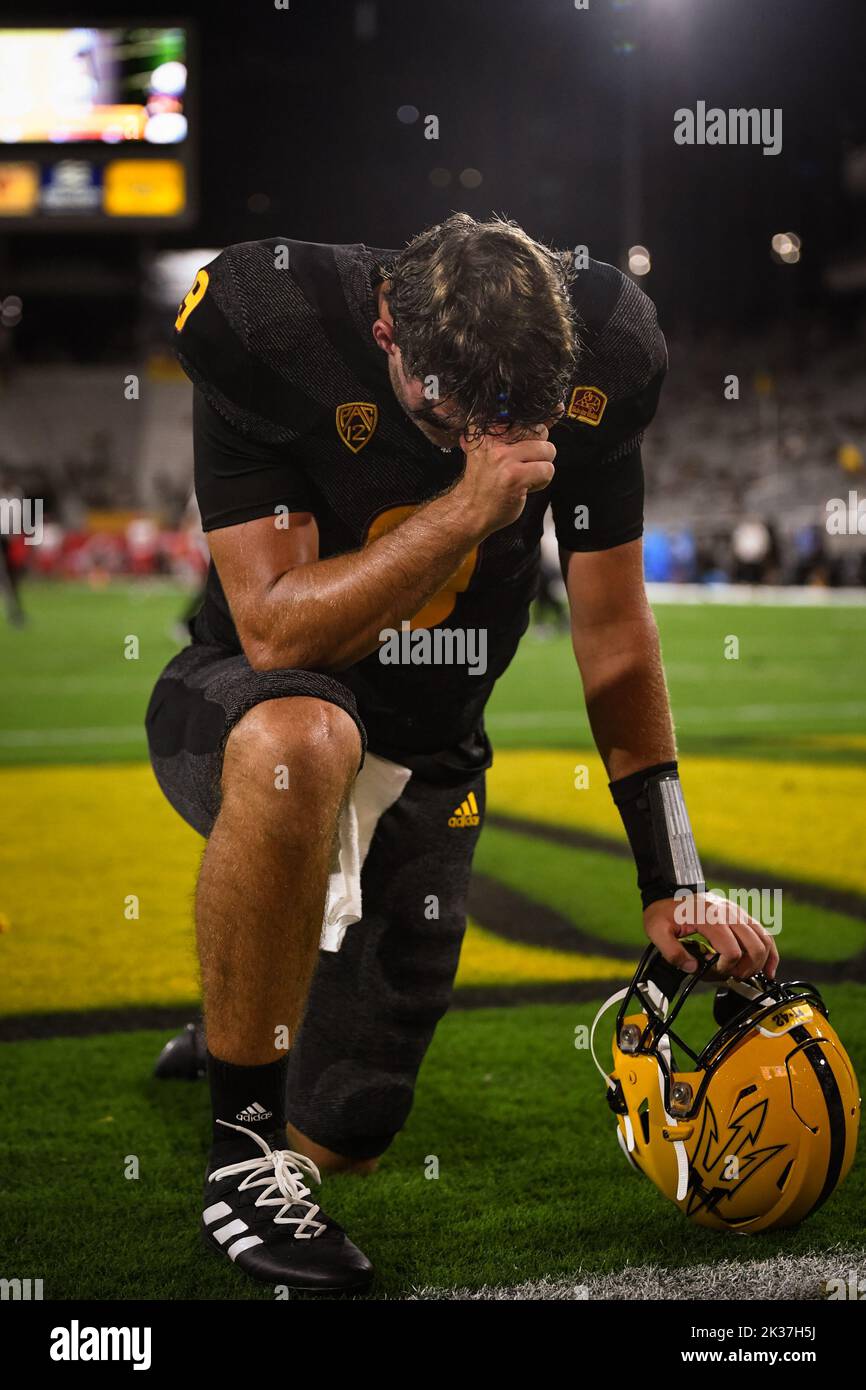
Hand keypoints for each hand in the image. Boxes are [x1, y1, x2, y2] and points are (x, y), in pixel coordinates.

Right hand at [454, 422, 556, 535]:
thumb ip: (522, 428)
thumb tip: (557, 408)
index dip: (535, 430)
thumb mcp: (496, 447)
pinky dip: (541, 482)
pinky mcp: (514, 476)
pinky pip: (547, 470)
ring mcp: (503, 457)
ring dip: (540, 468)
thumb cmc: (486, 480)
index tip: (531, 440)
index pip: (527, 414)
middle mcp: (493, 438)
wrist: (470, 509)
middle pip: (540, 431)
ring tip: (522, 477)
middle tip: (519, 466)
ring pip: (547, 450)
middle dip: (537, 452)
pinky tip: (523, 487)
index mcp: (487, 427)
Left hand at [643, 892, 778, 980]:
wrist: (669, 890)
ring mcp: (738, 913)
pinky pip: (765, 934)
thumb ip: (672, 953)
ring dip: (758, 963)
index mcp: (709, 917)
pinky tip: (768, 970)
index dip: (725, 968)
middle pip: (754, 947)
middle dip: (745, 968)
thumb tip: (693, 969)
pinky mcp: (742, 916)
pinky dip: (770, 954)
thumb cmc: (664, 911)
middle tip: (730, 976)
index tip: (712, 970)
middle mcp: (728, 913)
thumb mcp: (657, 931)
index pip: (732, 950)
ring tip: (743, 974)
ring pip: (764, 941)